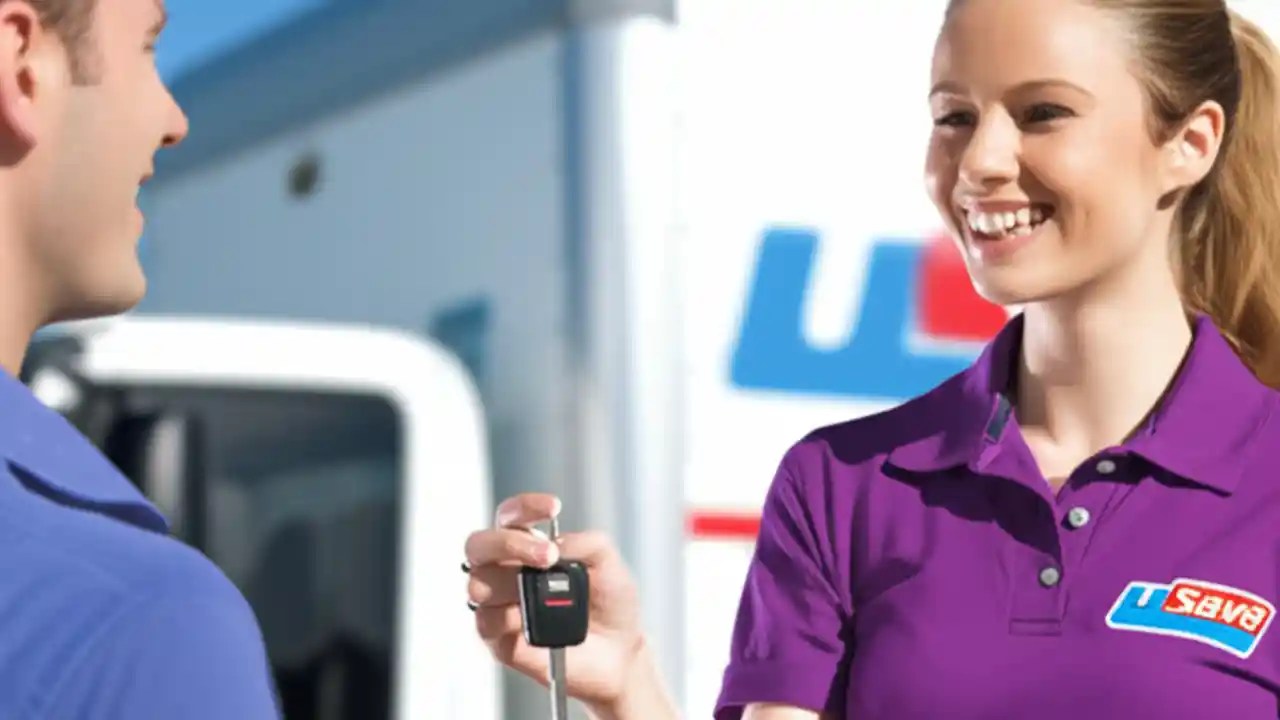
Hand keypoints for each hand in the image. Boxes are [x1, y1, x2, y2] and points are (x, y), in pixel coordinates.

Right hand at [463, 493, 647, 709]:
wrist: (619, 651)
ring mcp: (501, 605)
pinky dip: (508, 616)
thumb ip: (586, 542)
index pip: (510, 517)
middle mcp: (508, 572)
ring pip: (478, 583)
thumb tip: (557, 541)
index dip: (523, 507)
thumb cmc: (610, 604)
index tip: (552, 508)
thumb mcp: (610, 563)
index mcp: (529, 547)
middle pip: (479, 545)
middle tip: (546, 554)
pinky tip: (530, 617)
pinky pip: (486, 621)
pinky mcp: (499, 639)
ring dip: (510, 581)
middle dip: (508, 543)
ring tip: (545, 589)